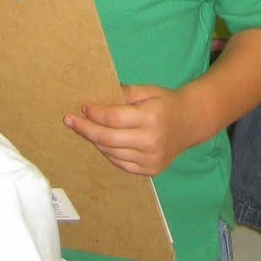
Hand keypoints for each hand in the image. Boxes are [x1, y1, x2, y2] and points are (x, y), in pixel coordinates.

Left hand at [65, 86, 193, 174]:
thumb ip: (125, 93)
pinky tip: (102, 143)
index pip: (113, 118)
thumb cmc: (166, 102)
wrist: (191, 122)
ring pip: (111, 153)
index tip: (82, 107)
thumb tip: (98, 96)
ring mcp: (150, 159)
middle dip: (86, 129)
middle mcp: (150, 140)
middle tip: (70, 121)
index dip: (95, 113)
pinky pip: (120, 163)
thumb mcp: (148, 90)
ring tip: (86, 129)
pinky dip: (108, 153)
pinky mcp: (150, 170)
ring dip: (95, 141)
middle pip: (107, 138)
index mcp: (150, 117)